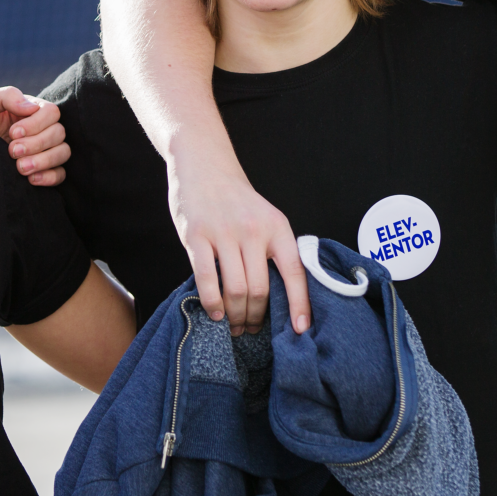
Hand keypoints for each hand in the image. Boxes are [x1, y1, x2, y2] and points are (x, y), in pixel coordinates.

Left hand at [0, 87, 69, 185]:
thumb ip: (6, 96)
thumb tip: (31, 107)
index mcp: (28, 110)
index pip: (52, 112)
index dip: (36, 123)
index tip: (13, 133)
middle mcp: (39, 129)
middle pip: (59, 132)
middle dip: (37, 143)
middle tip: (11, 151)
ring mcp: (41, 150)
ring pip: (63, 152)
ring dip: (44, 160)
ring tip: (20, 168)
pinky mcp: (40, 170)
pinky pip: (60, 174)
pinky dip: (50, 177)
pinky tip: (30, 179)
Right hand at [170, 151, 309, 336]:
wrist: (205, 165)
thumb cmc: (236, 200)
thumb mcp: (266, 217)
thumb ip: (273, 249)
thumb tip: (280, 296)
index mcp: (277, 227)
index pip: (295, 272)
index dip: (299, 304)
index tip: (300, 330)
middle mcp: (253, 230)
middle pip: (260, 289)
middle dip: (256, 317)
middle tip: (251, 329)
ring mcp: (224, 232)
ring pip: (235, 289)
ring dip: (235, 315)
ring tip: (233, 325)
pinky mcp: (196, 235)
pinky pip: (207, 279)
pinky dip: (212, 303)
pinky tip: (215, 313)